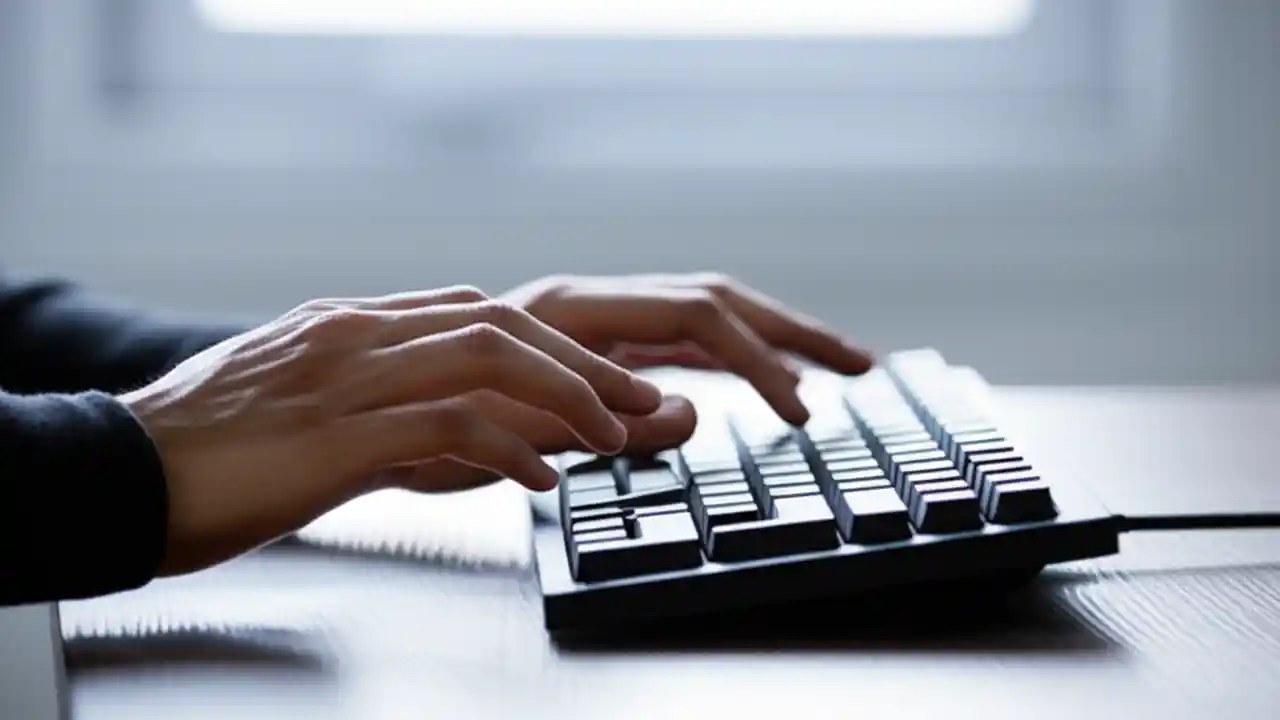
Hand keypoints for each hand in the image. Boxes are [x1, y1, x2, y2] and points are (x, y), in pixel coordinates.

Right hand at [120, 286, 662, 574]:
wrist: (116, 475)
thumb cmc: (210, 454)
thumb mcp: (307, 412)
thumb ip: (381, 409)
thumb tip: (456, 436)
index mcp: (352, 326)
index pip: (476, 312)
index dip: (553, 343)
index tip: (605, 376)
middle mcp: (358, 335)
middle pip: (500, 321)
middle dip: (583, 360)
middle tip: (640, 400)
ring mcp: (347, 376)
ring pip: (488, 356)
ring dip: (567, 395)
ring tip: (615, 436)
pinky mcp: (337, 432)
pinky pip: (447, 424)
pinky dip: (510, 446)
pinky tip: (542, 478)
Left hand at [389, 273, 872, 491]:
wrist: (370, 411)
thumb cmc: (425, 423)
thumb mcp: (508, 434)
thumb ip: (602, 426)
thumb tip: (693, 416)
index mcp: (570, 309)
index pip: (693, 316)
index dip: (756, 360)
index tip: (798, 412)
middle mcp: (588, 304)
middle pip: (715, 301)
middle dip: (792, 332)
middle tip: (860, 364)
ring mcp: (594, 323)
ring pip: (704, 317)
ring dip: (773, 340)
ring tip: (835, 365)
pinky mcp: (594, 350)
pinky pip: (678, 343)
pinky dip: (730, 359)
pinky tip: (760, 379)